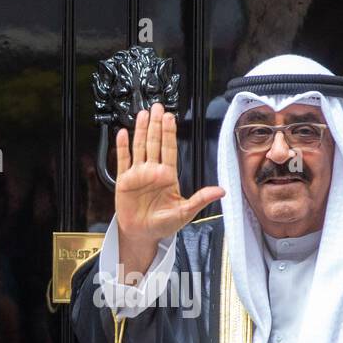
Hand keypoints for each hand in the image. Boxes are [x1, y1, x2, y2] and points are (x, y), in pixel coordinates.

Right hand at [114, 103, 223, 276]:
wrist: (143, 234)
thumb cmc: (163, 225)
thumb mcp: (185, 212)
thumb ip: (201, 199)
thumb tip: (220, 191)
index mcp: (168, 176)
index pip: (169, 149)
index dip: (169, 133)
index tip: (170, 118)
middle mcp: (153, 172)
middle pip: (154, 143)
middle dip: (156, 125)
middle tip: (158, 108)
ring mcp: (138, 174)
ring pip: (140, 147)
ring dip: (141, 131)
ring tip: (143, 115)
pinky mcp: (124, 181)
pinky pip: (123, 161)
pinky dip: (122, 148)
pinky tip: (123, 134)